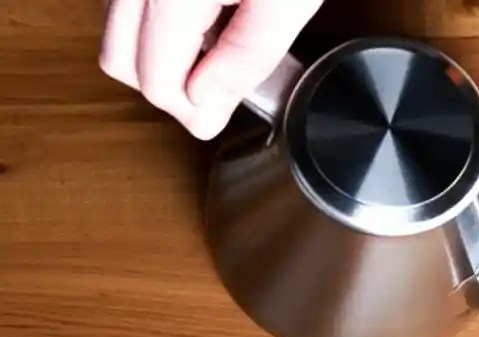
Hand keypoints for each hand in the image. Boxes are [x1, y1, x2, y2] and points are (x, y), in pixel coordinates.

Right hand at [99, 0, 323, 138]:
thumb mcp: (289, 1)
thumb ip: (248, 54)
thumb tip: (205, 105)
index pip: (156, 80)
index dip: (195, 110)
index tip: (224, 114)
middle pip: (122, 61)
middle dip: (172, 88)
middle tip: (221, 91)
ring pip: (120, 36)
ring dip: (163, 57)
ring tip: (219, 49)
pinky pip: (130, 10)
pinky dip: (159, 28)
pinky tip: (205, 23)